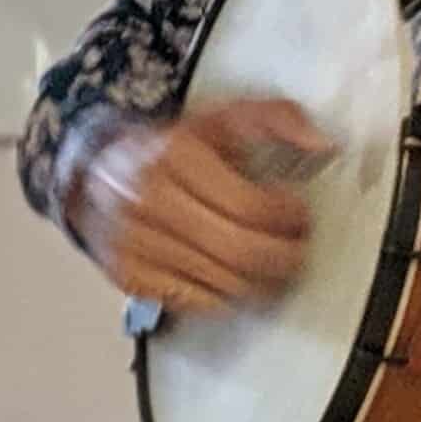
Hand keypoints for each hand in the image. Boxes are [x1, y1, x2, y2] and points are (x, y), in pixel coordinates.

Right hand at [73, 97, 328, 316]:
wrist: (100, 170)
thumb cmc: (172, 149)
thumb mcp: (223, 118)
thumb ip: (277, 119)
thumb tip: (320, 144)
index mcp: (176, 156)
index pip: (250, 207)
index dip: (288, 217)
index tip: (300, 214)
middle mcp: (151, 201)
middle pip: (239, 252)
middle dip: (284, 256)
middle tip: (297, 247)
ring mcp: (137, 244)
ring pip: (224, 284)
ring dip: (262, 281)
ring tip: (272, 261)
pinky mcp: (130, 276)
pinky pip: (199, 304)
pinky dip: (228, 296)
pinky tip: (236, 275)